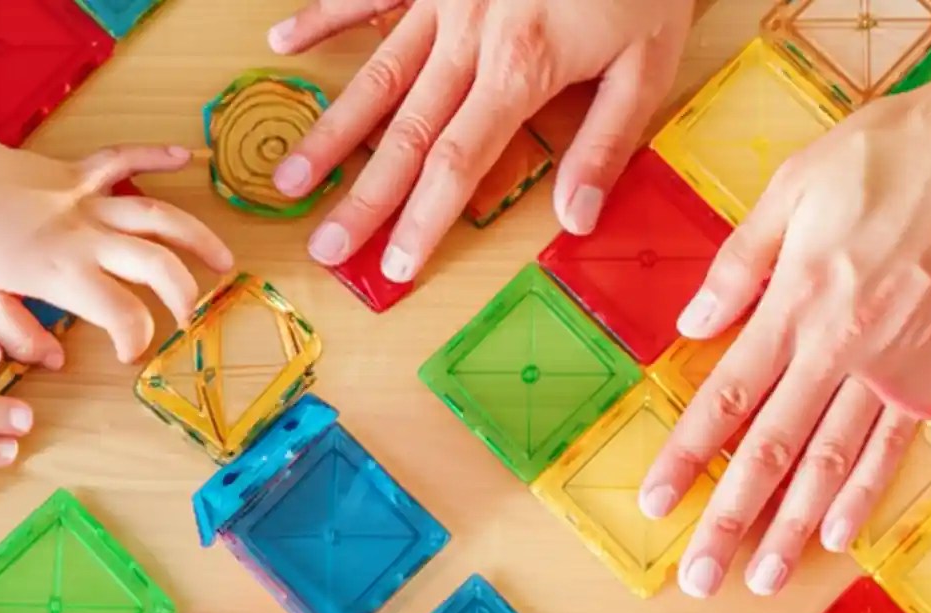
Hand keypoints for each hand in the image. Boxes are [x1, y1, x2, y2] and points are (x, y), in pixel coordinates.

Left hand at [0, 144, 233, 367]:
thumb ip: (20, 336)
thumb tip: (57, 361)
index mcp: (62, 273)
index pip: (122, 314)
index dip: (136, 341)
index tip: (130, 356)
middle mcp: (87, 236)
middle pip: (156, 264)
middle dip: (183, 295)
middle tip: (189, 319)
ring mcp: (88, 200)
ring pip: (158, 215)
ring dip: (196, 238)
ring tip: (223, 263)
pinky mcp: (81, 172)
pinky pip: (125, 158)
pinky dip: (156, 154)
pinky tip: (186, 158)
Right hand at [268, 0, 691, 280]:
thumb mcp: (648, 62)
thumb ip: (606, 141)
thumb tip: (575, 218)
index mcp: (521, 69)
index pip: (458, 165)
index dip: (423, 220)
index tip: (393, 267)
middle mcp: (469, 40)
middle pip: (405, 137)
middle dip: (363, 198)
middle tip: (324, 247)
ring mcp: (441, 1)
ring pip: (375, 78)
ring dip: (332, 133)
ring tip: (290, 179)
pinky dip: (324, 16)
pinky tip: (282, 42)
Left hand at [639, 66, 930, 597]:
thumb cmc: (887, 158)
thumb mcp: (793, 190)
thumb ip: (738, 264)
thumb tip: (691, 322)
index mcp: (793, 308)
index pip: (724, 400)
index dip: (686, 457)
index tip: (656, 503)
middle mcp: (839, 352)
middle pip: (771, 450)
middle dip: (731, 518)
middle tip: (701, 576)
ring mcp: (893, 368)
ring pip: (833, 462)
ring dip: (793, 524)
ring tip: (763, 577)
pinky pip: (898, 443)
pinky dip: (869, 490)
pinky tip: (842, 533)